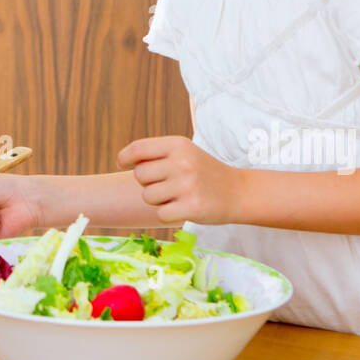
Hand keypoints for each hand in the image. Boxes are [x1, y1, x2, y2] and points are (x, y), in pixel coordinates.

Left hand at [115, 136, 240, 224]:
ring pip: (148, 196)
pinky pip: (161, 214)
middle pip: (140, 175)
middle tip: (167, 184)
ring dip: (158, 200)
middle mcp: (182, 162)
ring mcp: (187, 185)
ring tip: (177, 195)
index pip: (138, 148)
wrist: (238, 191)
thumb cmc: (203, 172)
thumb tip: (122, 160)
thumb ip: (156, 154)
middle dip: (147, 183)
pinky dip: (167, 214)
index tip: (121, 163)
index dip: (125, 156)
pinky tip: (183, 208)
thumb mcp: (184, 152)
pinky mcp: (192, 207)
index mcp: (178, 145)